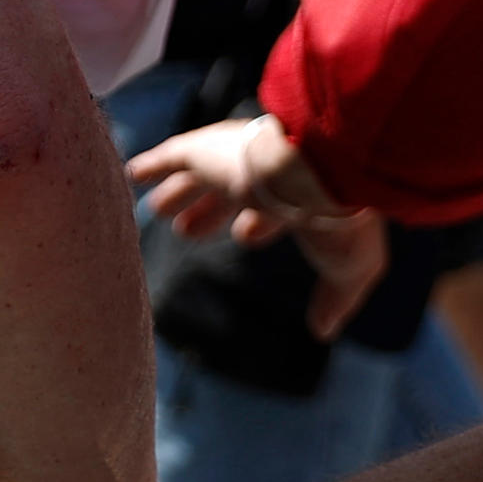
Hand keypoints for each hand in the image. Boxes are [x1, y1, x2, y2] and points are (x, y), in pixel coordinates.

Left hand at [127, 115, 388, 339]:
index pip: (276, 210)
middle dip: (212, 211)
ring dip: (181, 194)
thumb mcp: (349, 268)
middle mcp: (268, 172)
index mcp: (305, 193)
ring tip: (161, 211)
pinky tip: (133, 174)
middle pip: (231, 193)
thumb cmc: (338, 223)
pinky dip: (153, 166)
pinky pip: (170, 157)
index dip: (261, 224)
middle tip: (188, 230)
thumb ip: (336, 298)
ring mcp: (234, 159)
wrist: (316, 174)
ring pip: (200, 177)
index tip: (245, 235)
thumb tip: (323, 331)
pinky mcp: (203, 150)